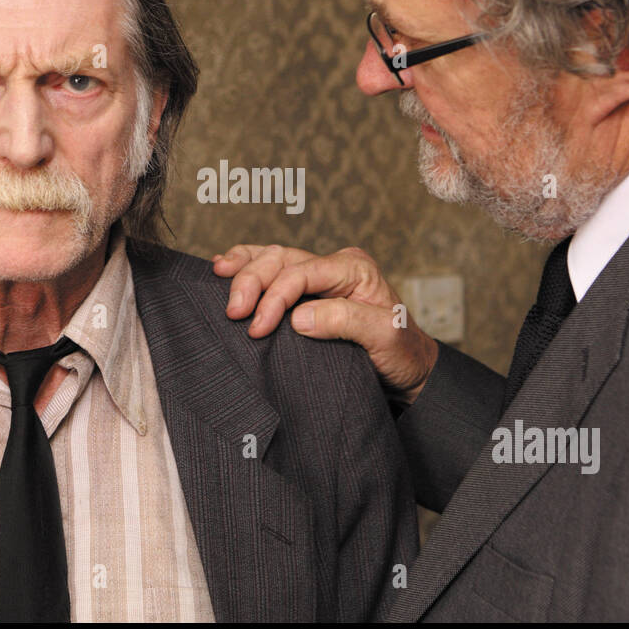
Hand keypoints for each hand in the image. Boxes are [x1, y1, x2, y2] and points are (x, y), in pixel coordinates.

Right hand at [212, 244, 439, 403]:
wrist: (409, 371)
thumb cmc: (401, 354)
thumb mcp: (384, 338)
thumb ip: (345, 322)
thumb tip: (299, 317)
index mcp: (354, 268)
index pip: (302, 272)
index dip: (274, 297)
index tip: (257, 328)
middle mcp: (335, 265)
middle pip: (281, 259)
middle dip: (252, 281)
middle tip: (233, 313)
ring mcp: (320, 276)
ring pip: (272, 258)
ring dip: (244, 268)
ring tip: (219, 277)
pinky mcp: (308, 291)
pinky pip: (273, 269)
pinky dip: (248, 266)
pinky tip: (226, 267)